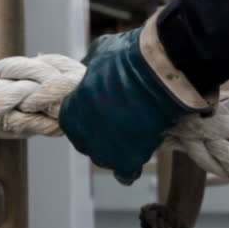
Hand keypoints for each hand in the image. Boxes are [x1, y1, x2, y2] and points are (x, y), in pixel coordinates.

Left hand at [60, 14, 213, 184]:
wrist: (158, 74)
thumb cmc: (128, 59)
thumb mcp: (98, 53)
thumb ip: (89, 68)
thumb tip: (88, 70)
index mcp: (70, 112)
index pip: (72, 119)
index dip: (88, 113)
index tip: (103, 107)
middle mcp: (82, 136)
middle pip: (88, 141)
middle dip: (101, 132)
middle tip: (121, 118)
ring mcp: (104, 152)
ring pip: (106, 158)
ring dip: (115, 148)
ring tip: (134, 132)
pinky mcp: (128, 161)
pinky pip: (125, 173)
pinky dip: (130, 166)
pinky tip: (139, 152)